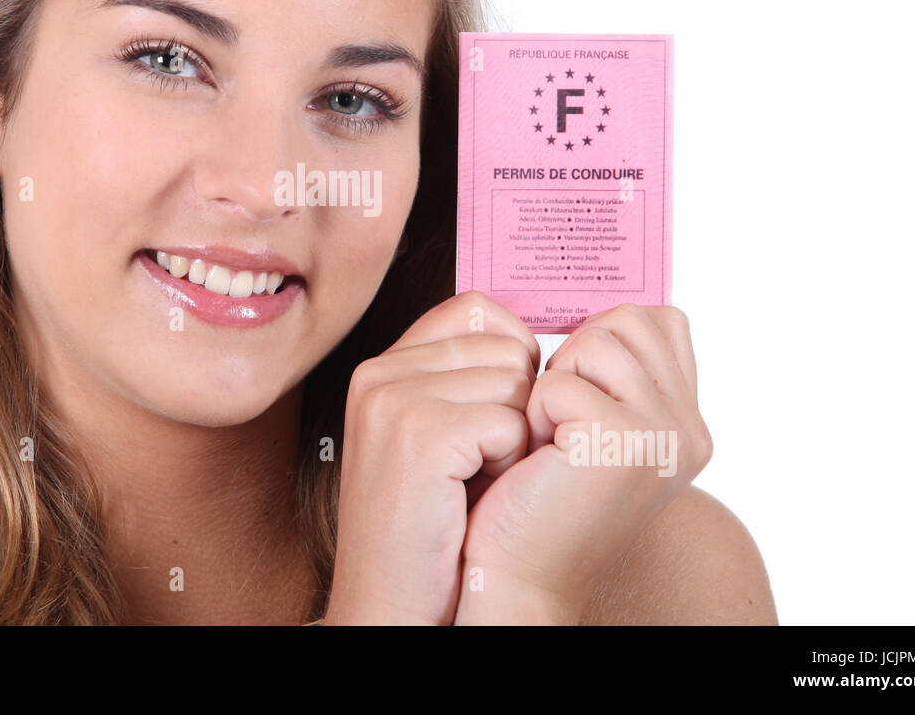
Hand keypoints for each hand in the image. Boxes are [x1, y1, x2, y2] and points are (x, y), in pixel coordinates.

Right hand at [323, 291, 539, 624]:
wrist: (390, 605)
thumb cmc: (428, 533)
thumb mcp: (437, 438)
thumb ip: (463, 380)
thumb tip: (535, 343)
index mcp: (381, 368)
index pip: (476, 308)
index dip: (511, 358)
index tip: (499, 414)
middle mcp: (379, 372)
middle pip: (506, 345)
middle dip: (517, 406)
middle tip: (478, 464)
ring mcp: (392, 400)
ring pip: (515, 381)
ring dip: (515, 438)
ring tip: (471, 481)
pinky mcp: (417, 435)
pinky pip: (509, 422)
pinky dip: (507, 464)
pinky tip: (470, 495)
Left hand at [455, 303, 709, 623]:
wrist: (512, 574)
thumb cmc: (531, 494)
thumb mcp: (586, 420)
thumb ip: (610, 369)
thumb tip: (595, 303)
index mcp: (687, 422)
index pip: (659, 320)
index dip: (603, 340)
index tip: (575, 393)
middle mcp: (691, 430)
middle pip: (628, 320)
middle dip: (575, 359)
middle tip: (558, 423)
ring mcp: (666, 437)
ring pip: (595, 341)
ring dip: (553, 385)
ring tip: (549, 442)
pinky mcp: (625, 445)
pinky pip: (559, 385)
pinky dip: (534, 416)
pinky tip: (539, 463)